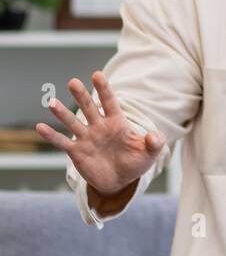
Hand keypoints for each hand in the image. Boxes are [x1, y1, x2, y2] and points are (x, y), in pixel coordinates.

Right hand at [35, 71, 163, 199]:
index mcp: (117, 123)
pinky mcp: (77, 151)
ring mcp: (87, 138)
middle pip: (89, 108)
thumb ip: (154, 143)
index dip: (104, 89)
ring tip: (51, 102)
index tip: (96, 74)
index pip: (110, 102)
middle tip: (73, 82)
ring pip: (72, 122)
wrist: (121, 181)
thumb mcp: (150, 153)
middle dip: (82, 96)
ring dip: (62, 113)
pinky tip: (40, 127)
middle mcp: (99, 127)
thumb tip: (154, 136)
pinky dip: (52, 136)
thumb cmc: (135, 162)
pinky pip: (62, 142)